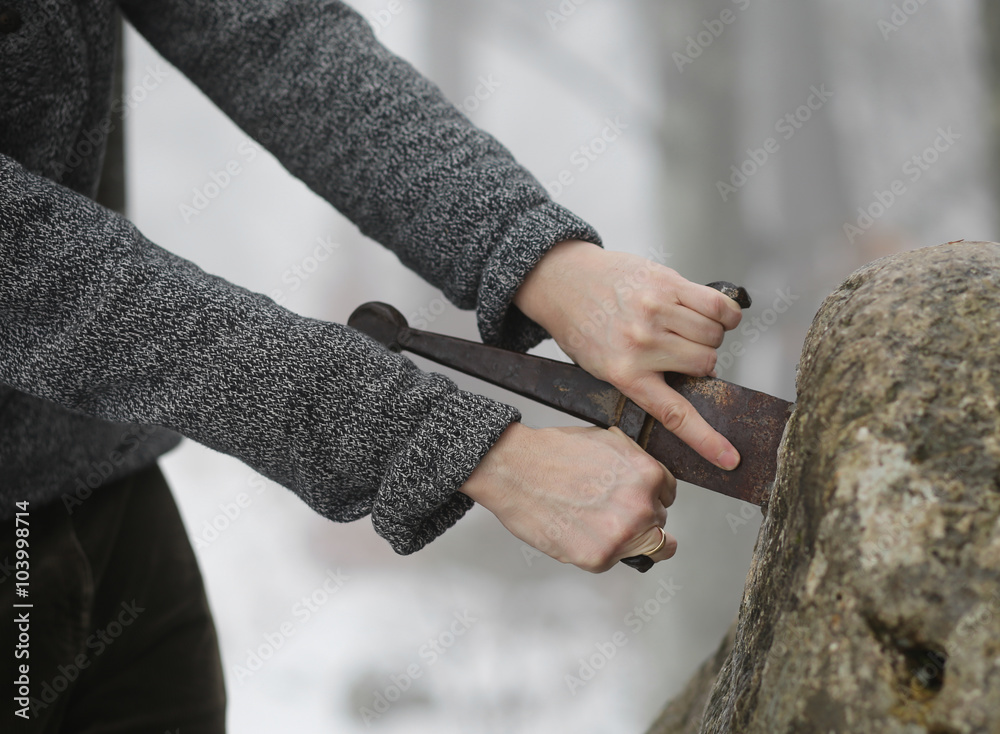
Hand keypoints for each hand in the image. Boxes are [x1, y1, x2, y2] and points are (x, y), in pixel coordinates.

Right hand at [460, 423, 676, 572]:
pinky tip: (577, 530)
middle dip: (637, 518)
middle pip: (658, 524)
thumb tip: (649, 481)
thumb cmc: (553, 453)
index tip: (635, 500)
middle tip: (608, 512)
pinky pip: (611, 561)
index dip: (649, 496)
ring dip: (625, 540)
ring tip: (594, 524)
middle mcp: (640, 507)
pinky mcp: (598, 558)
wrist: (515, 469)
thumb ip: (636, 463)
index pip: (668, 495)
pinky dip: (596, 550)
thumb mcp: (608, 441)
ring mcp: (621, 536)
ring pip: (644, 549)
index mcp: (647, 475)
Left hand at [514, 240, 742, 469]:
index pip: (675, 413)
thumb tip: (691, 384)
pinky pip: (718, 305)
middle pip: (705, 363)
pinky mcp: (667, 282)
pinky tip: (711, 313)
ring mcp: (656, 311)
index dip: (706, 439)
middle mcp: (642, 343)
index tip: (728, 458)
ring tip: (683, 328)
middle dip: (700, 361)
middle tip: (677, 350)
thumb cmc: (583, 324)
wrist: (564, 281)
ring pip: (714, 335)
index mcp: (625, 373)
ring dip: (709, 335)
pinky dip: (725, 313)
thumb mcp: (603, 367)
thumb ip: (643, 379)